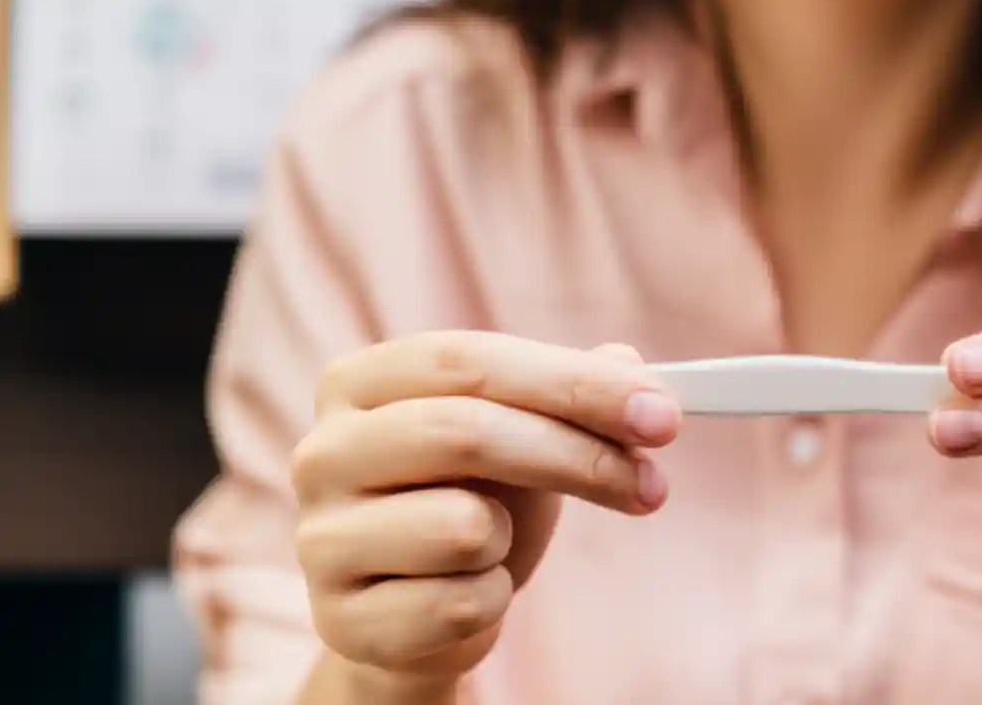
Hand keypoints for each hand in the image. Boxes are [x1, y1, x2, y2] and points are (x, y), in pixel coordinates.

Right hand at [292, 332, 680, 688]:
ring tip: (494, 546)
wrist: (412, 614)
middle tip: (653, 483)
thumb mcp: (518, 433)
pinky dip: (492, 601)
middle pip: (465, 431)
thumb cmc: (467, 502)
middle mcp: (322, 452)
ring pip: (464, 527)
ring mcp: (320, 539)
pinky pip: (460, 604)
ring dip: (511, 540)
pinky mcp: (342, 621)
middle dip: (579, 456)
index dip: (572, 382)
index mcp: (358, 383)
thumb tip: (633, 366)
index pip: (468, 360)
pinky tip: (468, 597)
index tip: (660, 412)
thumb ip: (570, 392)